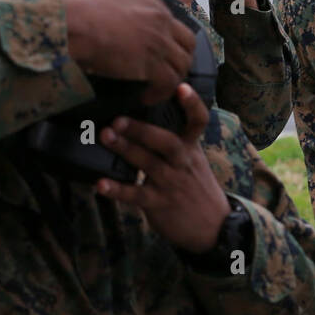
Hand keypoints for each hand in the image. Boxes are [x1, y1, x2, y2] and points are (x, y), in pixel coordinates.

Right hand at [61, 0, 196, 104]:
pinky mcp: (152, 62)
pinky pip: (169, 82)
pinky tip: (146, 97)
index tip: (156, 51)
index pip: (170, 19)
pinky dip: (161, 93)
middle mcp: (160, 16)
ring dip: (172, 78)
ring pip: (182, 63)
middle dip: (180, 58)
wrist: (68, 22)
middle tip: (165, 70)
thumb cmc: (75, 9)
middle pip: (186, 42)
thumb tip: (122, 17)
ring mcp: (159, 40)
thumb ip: (125, 2)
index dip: (167, 38)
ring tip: (156, 87)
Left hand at [97, 85, 229, 253]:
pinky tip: (100, 184)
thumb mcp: (194, 162)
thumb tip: (145, 120)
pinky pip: (136, 195)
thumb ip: (175, 144)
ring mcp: (171, 183)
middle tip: (118, 119)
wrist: (214, 228)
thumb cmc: (197, 189)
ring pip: (149, 163)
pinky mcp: (159, 204)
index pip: (198, 122)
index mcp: (191, 149)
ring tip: (106, 136)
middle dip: (142, 129)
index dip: (191, 104)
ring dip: (126, 149)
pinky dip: (117, 189)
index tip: (181, 86)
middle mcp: (183, 163)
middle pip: (167, 141)